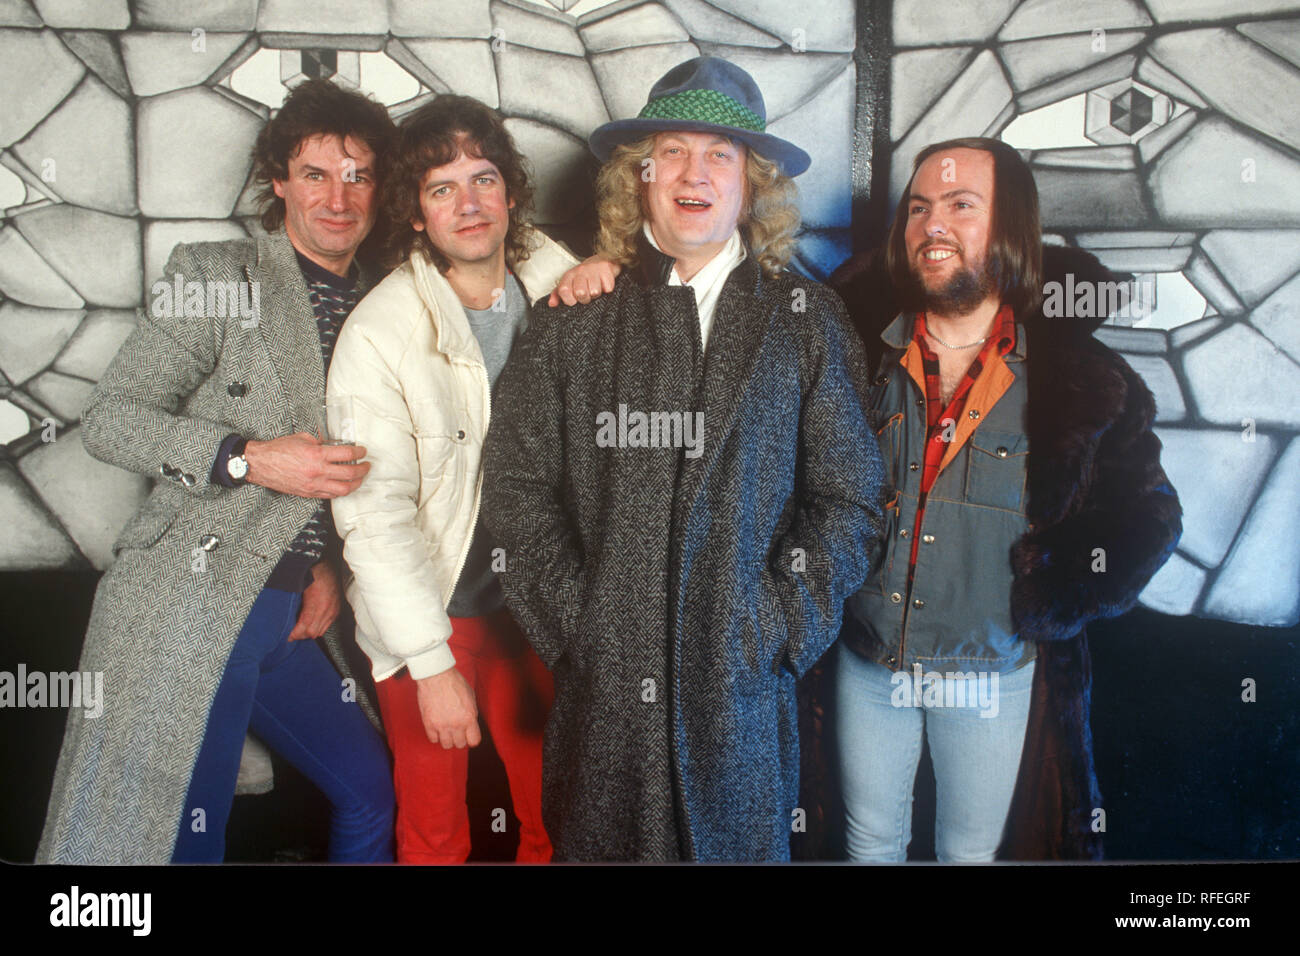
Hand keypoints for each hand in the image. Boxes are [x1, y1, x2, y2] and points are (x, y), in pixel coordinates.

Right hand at [244, 432, 370, 498]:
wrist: (260, 464)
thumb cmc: (278, 450)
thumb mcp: (302, 438)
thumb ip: (321, 443)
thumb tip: (334, 446)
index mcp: (317, 455)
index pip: (347, 455)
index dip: (359, 453)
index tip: (363, 451)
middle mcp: (317, 472)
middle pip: (350, 474)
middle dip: (363, 469)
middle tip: (367, 465)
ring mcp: (314, 485)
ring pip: (344, 489)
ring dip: (356, 483)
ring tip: (360, 478)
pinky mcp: (309, 493)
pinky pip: (331, 495)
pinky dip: (341, 491)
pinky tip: (344, 485)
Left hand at [288, 560, 341, 640]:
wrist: (326, 567)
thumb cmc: (311, 575)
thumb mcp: (298, 590)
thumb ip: (294, 607)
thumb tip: (287, 621)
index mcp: (316, 604)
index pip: (305, 628)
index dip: (295, 634)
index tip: (288, 636)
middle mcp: (326, 609)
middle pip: (312, 633)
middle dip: (301, 635)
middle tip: (292, 633)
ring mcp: (333, 610)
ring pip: (320, 631)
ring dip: (310, 632)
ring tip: (301, 629)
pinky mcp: (336, 610)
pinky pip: (327, 625)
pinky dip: (318, 627)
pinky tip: (311, 623)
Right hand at [415, 668, 480, 748]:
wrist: (436, 675)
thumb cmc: (454, 682)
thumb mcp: (471, 697)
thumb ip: (471, 713)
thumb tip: (470, 724)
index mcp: (469, 717)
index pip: (474, 741)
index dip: (471, 738)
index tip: (468, 735)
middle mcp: (457, 724)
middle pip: (460, 744)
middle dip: (459, 739)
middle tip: (457, 731)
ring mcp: (442, 725)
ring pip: (446, 745)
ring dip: (447, 739)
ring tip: (446, 730)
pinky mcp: (429, 723)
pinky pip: (433, 739)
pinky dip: (435, 735)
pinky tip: (436, 727)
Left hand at [548, 255, 619, 305]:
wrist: (602, 261)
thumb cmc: (583, 276)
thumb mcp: (569, 283)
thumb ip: (558, 294)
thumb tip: (552, 304)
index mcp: (569, 275)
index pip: (564, 290)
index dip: (569, 300)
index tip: (574, 300)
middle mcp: (580, 271)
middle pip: (580, 293)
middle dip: (585, 299)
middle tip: (587, 295)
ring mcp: (593, 269)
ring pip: (595, 292)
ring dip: (596, 294)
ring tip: (595, 289)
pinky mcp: (606, 270)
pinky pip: (608, 288)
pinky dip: (607, 289)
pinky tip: (604, 284)